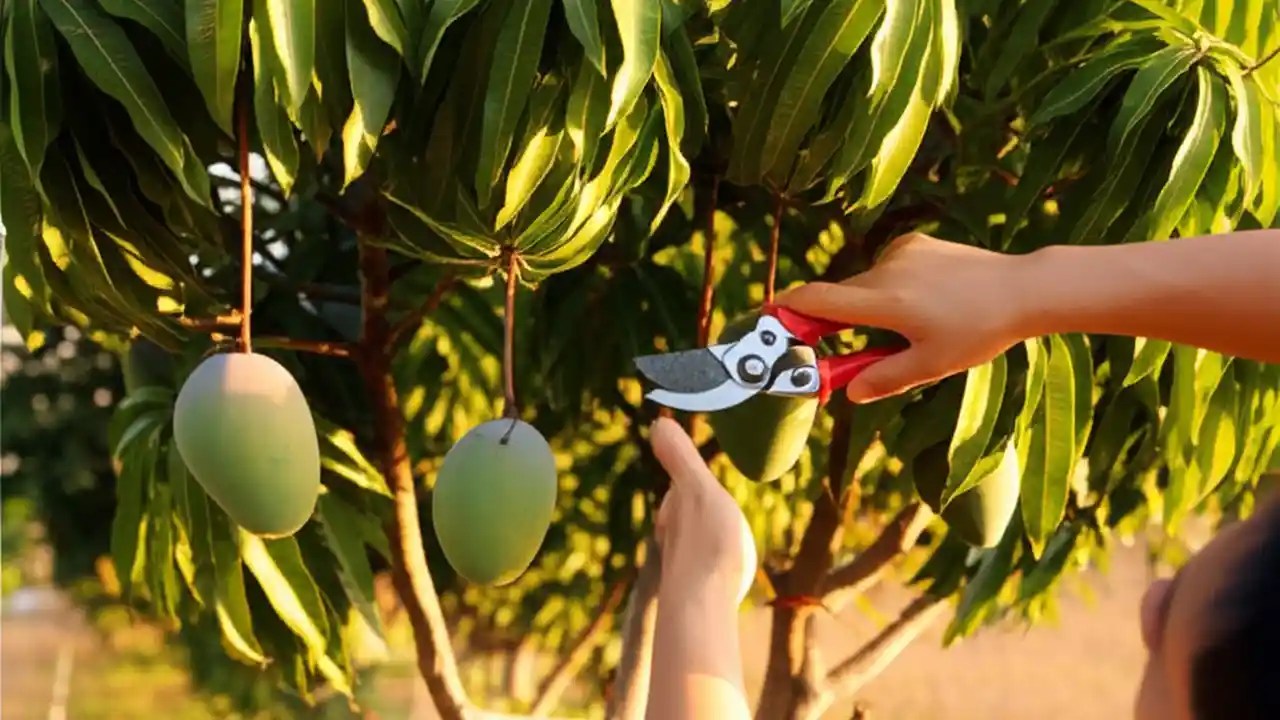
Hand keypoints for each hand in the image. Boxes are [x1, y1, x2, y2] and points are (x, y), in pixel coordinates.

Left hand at [650, 418, 755, 605]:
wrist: (702, 605)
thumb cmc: (706, 544)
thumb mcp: (699, 489)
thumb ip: (680, 457)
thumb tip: (657, 421)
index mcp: (674, 510)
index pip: (680, 490)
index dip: (691, 484)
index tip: (700, 481)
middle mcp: (672, 538)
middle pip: (685, 519)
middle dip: (697, 514)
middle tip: (717, 510)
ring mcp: (683, 568)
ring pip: (694, 546)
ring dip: (706, 543)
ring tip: (725, 543)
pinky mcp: (697, 595)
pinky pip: (706, 574)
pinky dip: (714, 570)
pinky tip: (725, 578)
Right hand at [776, 232, 1030, 402]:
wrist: (1022, 289)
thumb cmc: (978, 332)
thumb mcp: (931, 366)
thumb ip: (883, 378)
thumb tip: (848, 393)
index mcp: (884, 302)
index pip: (817, 300)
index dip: (786, 309)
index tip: (767, 316)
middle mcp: (885, 271)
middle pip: (839, 298)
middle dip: (833, 323)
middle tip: (844, 351)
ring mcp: (900, 252)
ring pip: (865, 285)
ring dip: (870, 307)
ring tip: (912, 325)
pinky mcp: (915, 243)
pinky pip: (888, 269)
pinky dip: (891, 287)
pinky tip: (924, 299)